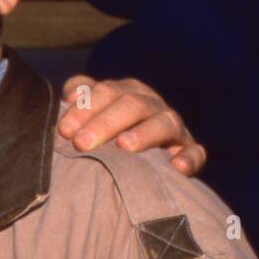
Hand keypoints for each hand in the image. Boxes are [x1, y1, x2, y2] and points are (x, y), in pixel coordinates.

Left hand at [58, 75, 205, 175]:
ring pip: (164, 123)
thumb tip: (71, 95)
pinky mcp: (188, 149)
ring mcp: (172, 126)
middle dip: (104, 123)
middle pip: (131, 105)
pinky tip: (175, 167)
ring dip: (144, 134)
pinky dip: (188, 158)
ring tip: (124, 146)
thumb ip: (78, 100)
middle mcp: (150, 103)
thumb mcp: (89, 113)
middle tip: (82, 143)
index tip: (64, 130)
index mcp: (125, 91)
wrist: (137, 160)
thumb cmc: (103, 134)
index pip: (105, 91)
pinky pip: (194, 152)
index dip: (84, 108)